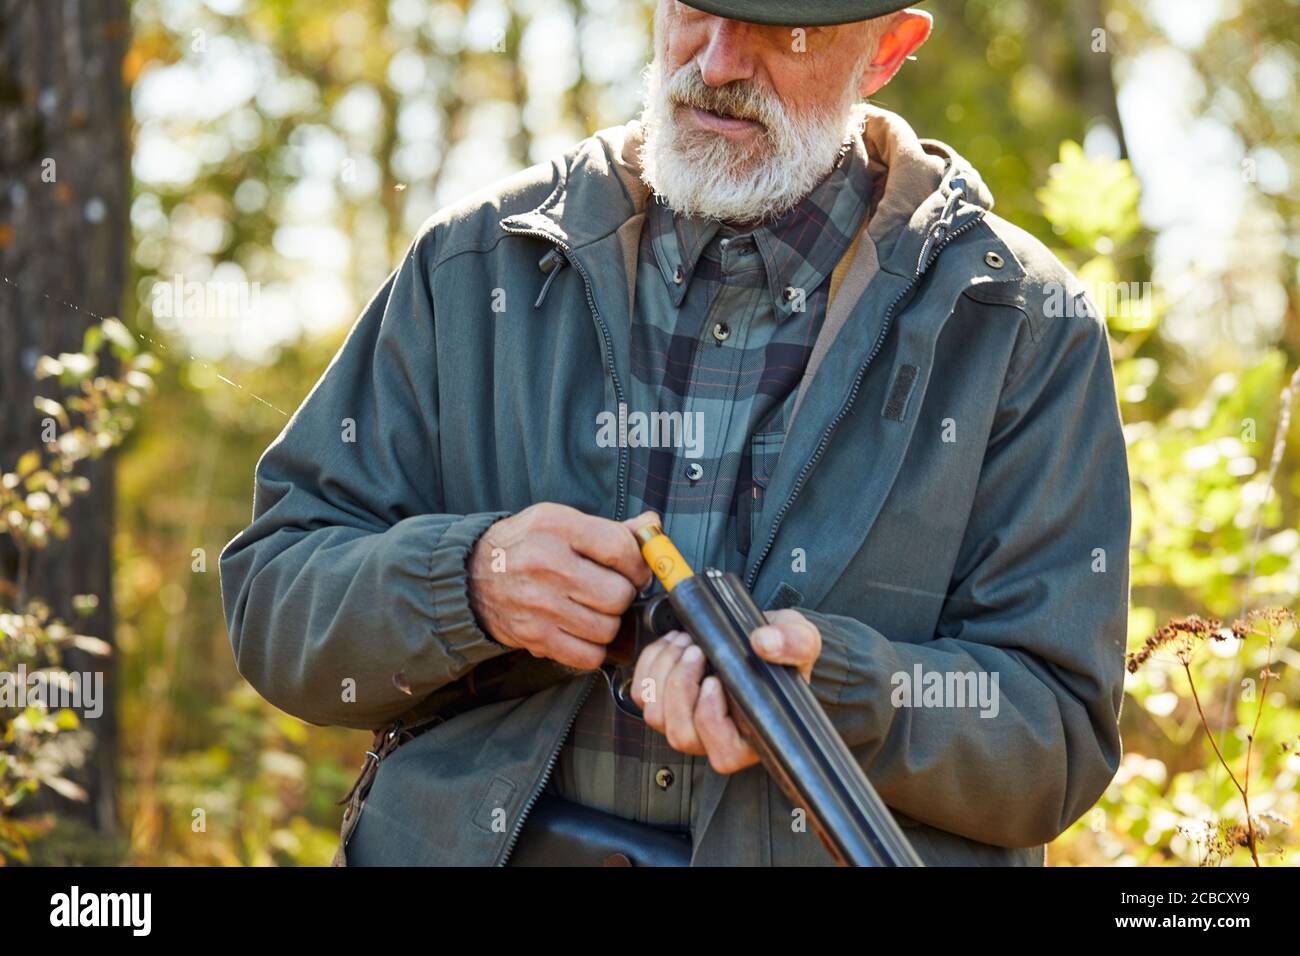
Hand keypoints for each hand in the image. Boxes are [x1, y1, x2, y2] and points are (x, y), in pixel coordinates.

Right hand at [467, 503, 652, 669]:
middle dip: (622, 595)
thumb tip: (651, 527)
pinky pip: (588, 655)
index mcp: (557, 527)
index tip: (634, 571)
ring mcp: (540, 604)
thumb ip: (608, 528)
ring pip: (607, 628)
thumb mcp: (559, 521)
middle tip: (609, 591)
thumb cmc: (524, 545)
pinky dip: (592, 647)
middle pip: (618, 594)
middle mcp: (547, 564)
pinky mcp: (535, 637)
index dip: (638, 565)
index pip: (621, 549)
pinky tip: (581, 631)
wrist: (471, 576)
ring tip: (592, 610)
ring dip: (608, 623)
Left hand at [632, 608, 821, 773]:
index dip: (711, 717)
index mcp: (752, 737)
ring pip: (655, 716)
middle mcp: (715, 739)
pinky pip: (642, 693)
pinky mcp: (665, 704)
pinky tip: (672, 644)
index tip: (715, 679)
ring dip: (665, 672)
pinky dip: (650, 664)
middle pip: (681, 735)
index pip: (723, 753)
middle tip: (697, 649)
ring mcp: (686, 723)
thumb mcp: (801, 641)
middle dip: (681, 686)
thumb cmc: (781, 652)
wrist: (759, 638)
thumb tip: (765, 643)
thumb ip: (793, 643)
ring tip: (687, 642)